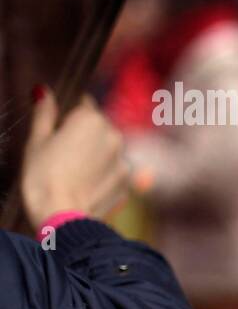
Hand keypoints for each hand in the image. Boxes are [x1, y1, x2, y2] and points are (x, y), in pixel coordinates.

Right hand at [21, 88, 129, 226]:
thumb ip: (44, 113)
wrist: (62, 217)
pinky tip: (86, 185)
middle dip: (85, 136)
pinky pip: (115, 170)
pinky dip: (104, 174)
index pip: (84, 104)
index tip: (59, 130)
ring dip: (97, 155)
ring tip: (75, 174)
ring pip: (109, 150)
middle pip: (99, 128)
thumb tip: (44, 92)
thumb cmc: (43, 177)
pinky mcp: (128, 181)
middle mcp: (113, 134)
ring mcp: (124, 159)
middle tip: (63, 155)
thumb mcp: (37, 140)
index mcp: (90, 119)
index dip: (70, 116)